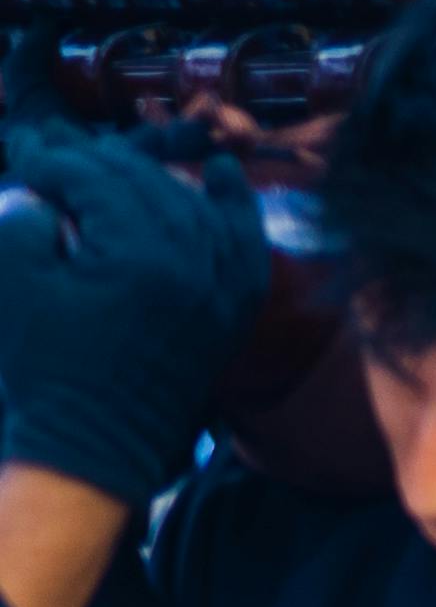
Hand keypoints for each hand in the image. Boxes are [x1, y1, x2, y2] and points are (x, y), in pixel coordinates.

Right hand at [0, 130, 267, 506]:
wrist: (93, 444)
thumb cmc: (45, 369)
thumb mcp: (15, 289)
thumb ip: (21, 223)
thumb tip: (42, 191)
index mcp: (139, 254)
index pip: (98, 181)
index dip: (58, 166)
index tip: (32, 163)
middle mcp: (195, 262)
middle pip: (149, 187)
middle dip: (102, 167)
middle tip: (65, 162)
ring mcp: (222, 284)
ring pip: (195, 206)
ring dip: (156, 179)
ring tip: (119, 165)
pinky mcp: (234, 307)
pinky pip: (242, 242)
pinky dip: (233, 205)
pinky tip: (218, 172)